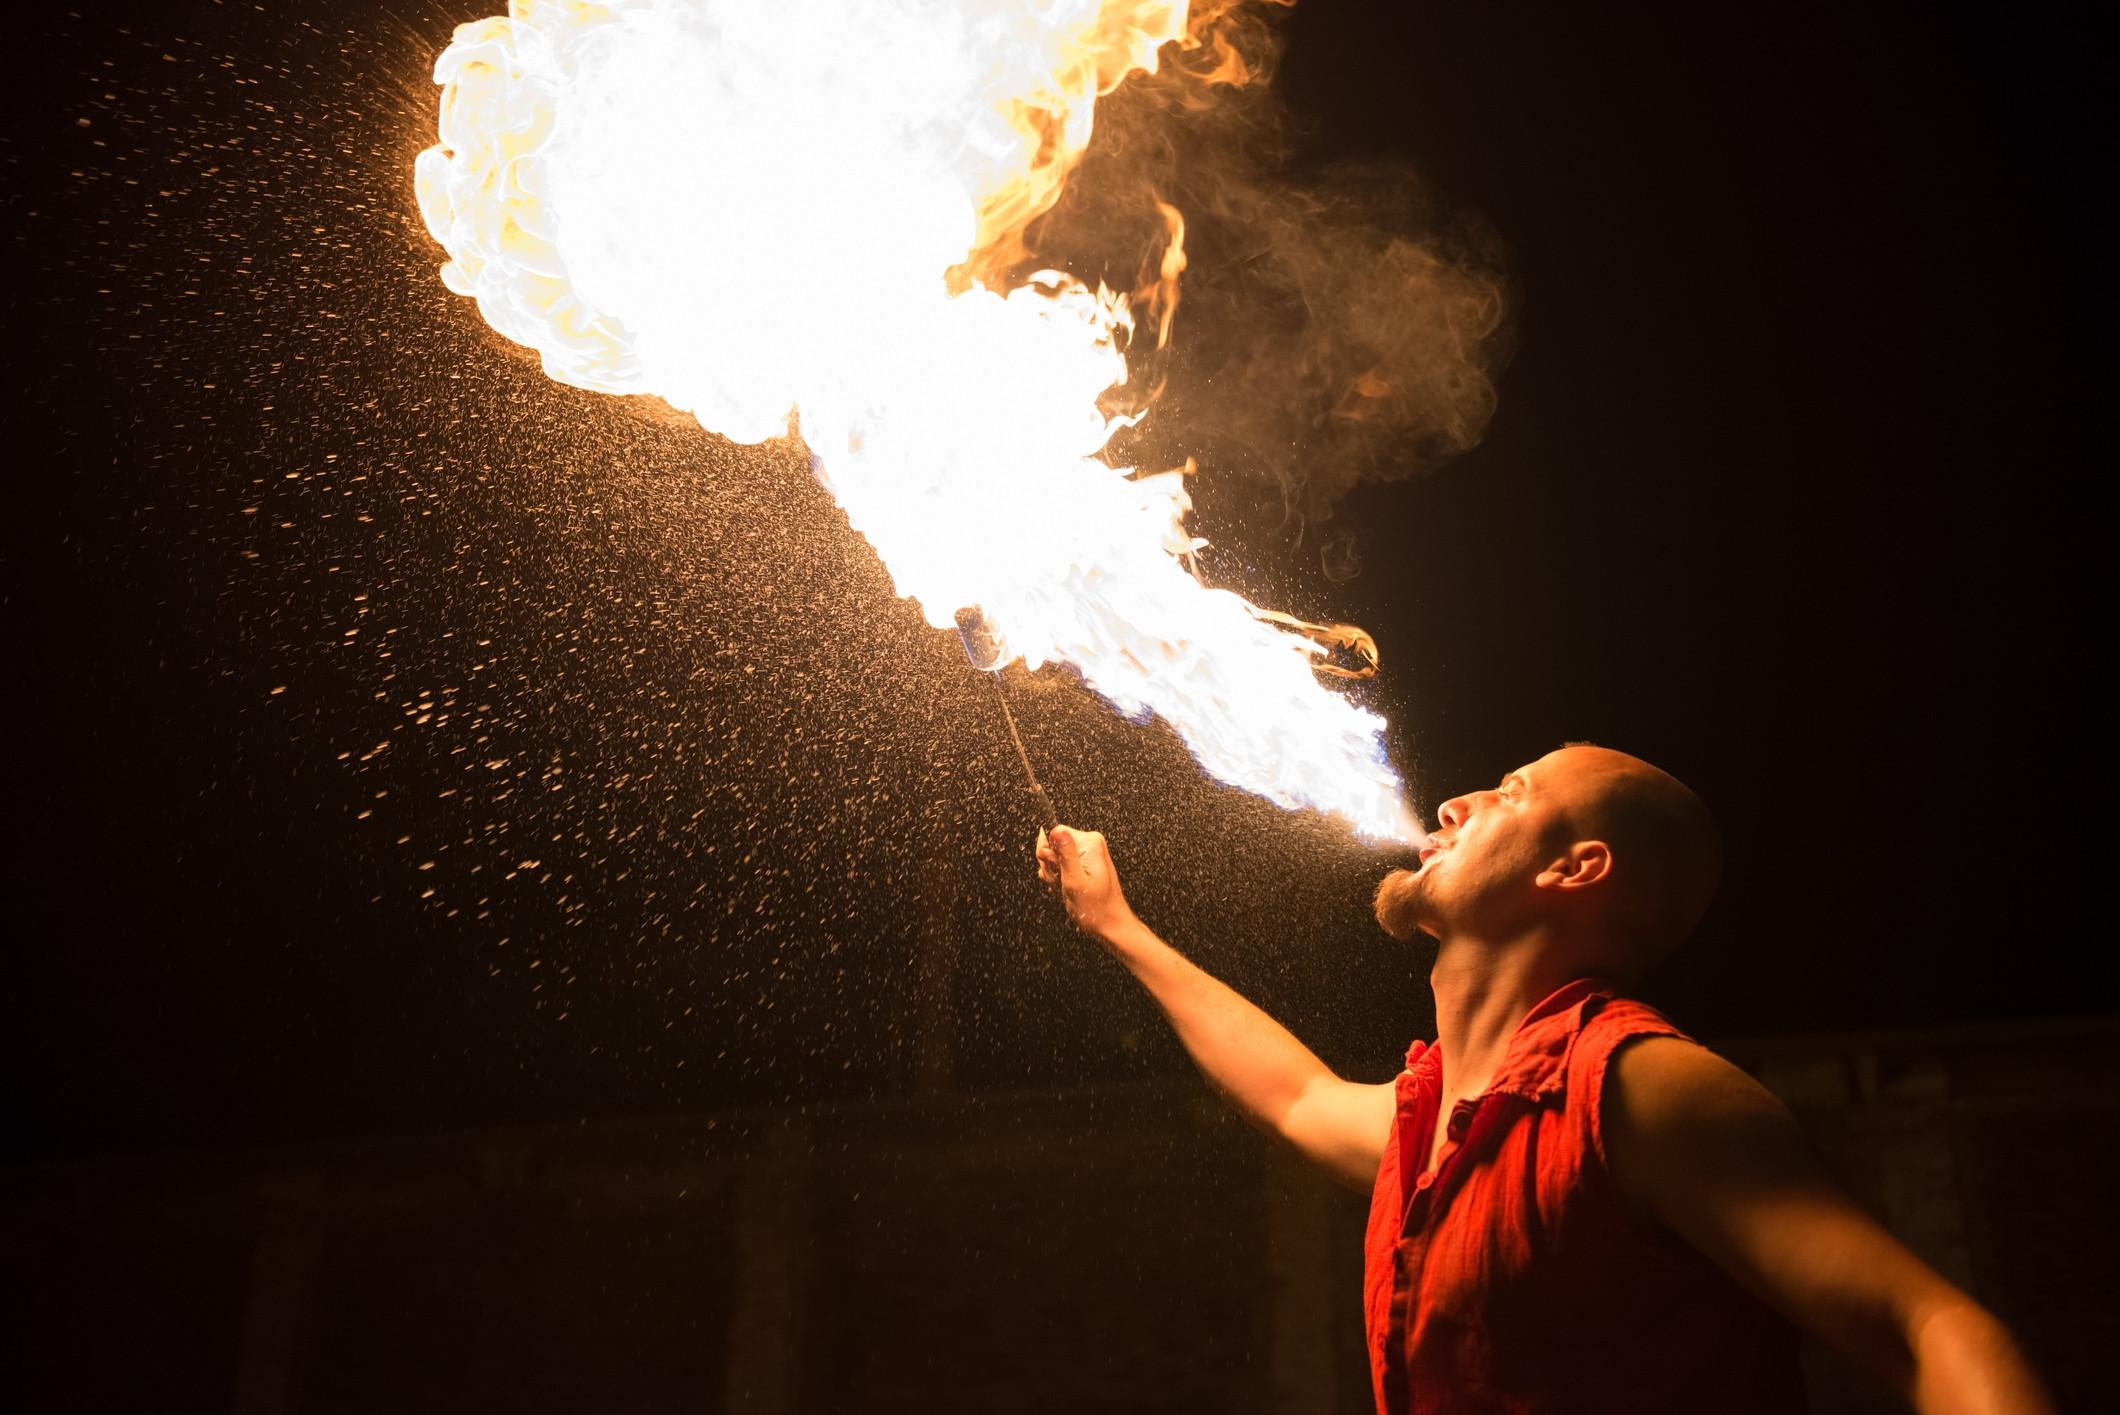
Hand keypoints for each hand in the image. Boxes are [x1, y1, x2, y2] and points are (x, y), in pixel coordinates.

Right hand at [1035, 824, 1137, 940]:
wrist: (1110, 924)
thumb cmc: (1097, 909)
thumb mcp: (1075, 881)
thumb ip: (1065, 854)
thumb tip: (1055, 830)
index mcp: (1090, 843)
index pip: (1053, 832)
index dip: (1048, 854)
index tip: (1057, 871)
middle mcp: (1090, 843)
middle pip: (1053, 844)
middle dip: (1052, 867)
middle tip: (1064, 883)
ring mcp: (1088, 852)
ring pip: (1054, 857)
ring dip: (1055, 875)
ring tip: (1068, 889)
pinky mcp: (1085, 861)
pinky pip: (1061, 864)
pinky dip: (1060, 879)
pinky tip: (1068, 889)